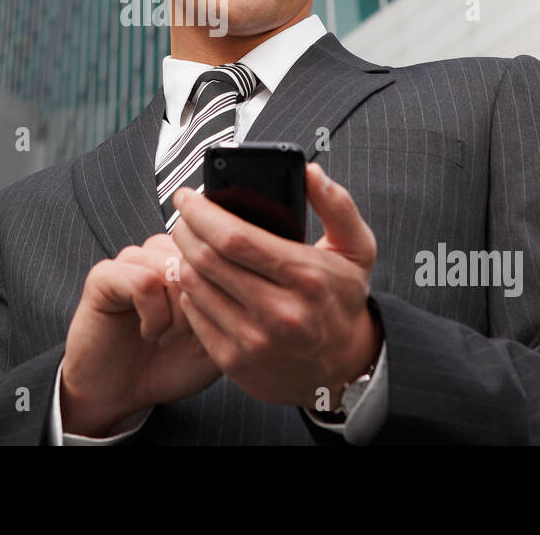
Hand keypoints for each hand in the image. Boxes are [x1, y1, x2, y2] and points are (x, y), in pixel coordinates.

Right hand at [60, 233, 220, 435]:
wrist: (119, 393)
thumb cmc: (168, 365)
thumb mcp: (218, 339)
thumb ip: (233, 307)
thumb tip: (244, 282)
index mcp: (186, 259)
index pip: (220, 256)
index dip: (221, 299)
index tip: (208, 331)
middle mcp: (159, 251)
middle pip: (200, 261)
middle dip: (201, 308)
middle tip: (184, 337)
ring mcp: (131, 259)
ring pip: (174, 268)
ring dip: (178, 314)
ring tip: (167, 337)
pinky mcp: (104, 275)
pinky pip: (144, 282)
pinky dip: (154, 317)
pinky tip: (148, 333)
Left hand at [169, 161, 380, 409]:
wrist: (345, 367)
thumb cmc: (342, 300)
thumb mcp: (357, 249)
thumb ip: (336, 205)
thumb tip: (309, 172)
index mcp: (306, 277)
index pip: (235, 237)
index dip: (202, 213)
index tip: (188, 197)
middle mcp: (279, 313)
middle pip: (207, 260)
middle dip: (185, 229)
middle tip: (184, 217)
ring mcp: (254, 341)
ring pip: (194, 286)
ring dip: (183, 257)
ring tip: (190, 244)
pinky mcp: (234, 361)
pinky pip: (194, 315)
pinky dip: (189, 291)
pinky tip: (199, 279)